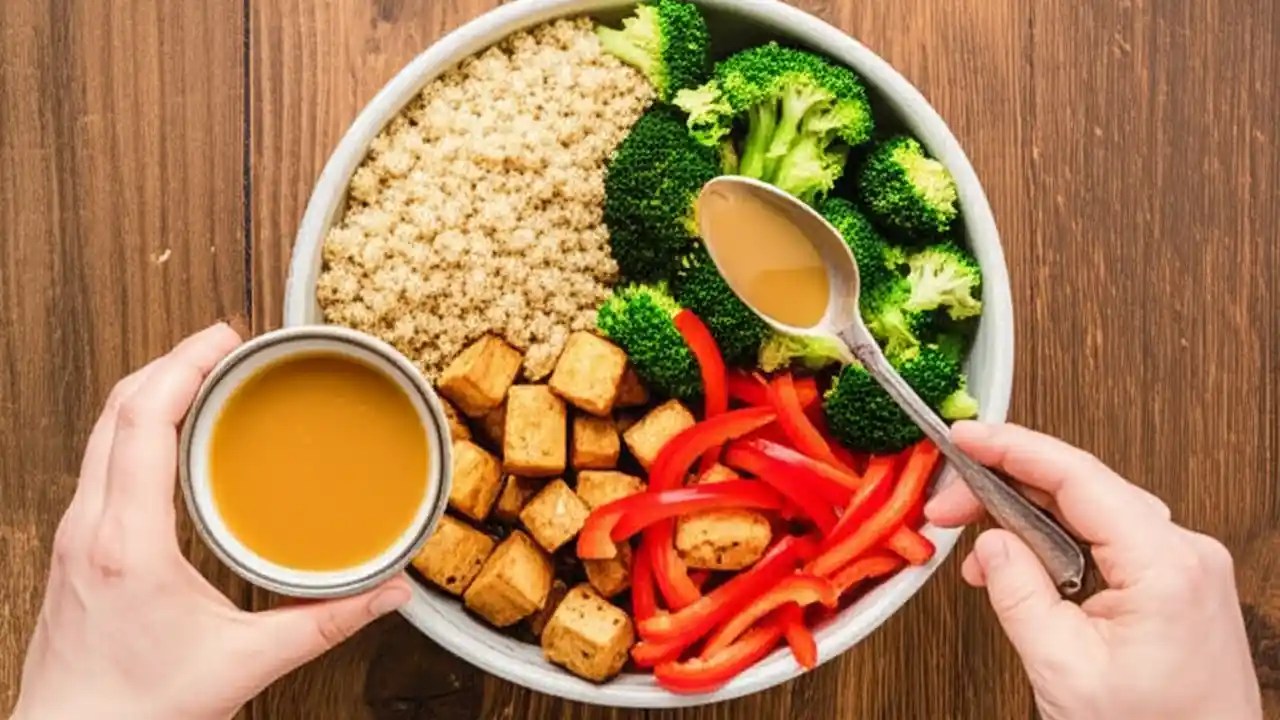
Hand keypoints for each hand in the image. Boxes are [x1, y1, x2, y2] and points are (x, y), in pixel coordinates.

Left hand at [9, 324, 411, 719]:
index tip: (225, 339)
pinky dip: (137, 425)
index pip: (142, 420)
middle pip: (116, 408)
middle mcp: (88, 525)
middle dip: (171, 361)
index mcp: (126, 540)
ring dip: (151, 390)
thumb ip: (326, 624)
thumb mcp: (245, 664)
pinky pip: (101, 458)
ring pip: (101, 430)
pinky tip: (173, 436)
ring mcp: (72, 532)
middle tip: (226, 344)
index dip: (182, 365)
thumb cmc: (138, 710)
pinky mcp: (73, 545)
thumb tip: (388, 593)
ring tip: (206, 376)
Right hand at [926, 422, 1261, 719]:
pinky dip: (1057, 547)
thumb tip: (991, 543)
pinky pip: (1107, 543)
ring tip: (976, 549)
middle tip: (948, 507)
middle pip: (1081, 490)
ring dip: (1027, 522)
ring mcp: (1185, 568)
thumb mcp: (1063, 667)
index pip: (1078, 478)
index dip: (1014, 448)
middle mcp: (1185, 555)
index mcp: (1166, 566)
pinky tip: (1020, 567)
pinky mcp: (1175, 585)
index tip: (966, 437)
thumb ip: (1018, 594)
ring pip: (1091, 514)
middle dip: (1006, 489)